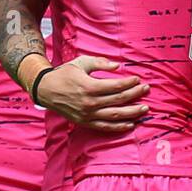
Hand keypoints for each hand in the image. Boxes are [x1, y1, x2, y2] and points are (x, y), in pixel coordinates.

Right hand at [35, 56, 150, 131]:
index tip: (137, 79)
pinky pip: (105, 127)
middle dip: (135, 94)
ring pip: (115, 115)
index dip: (130, 83)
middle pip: (119, 100)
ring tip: (144, 109)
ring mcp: (88, 114)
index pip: (116, 86)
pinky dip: (119, 127)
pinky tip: (131, 124)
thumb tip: (118, 67)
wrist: (45, 89)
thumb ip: (100, 63)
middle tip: (146, 90)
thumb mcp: (81, 63)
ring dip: (132, 112)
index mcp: (89, 86)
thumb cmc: (64, 74)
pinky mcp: (85, 122)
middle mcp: (90, 102)